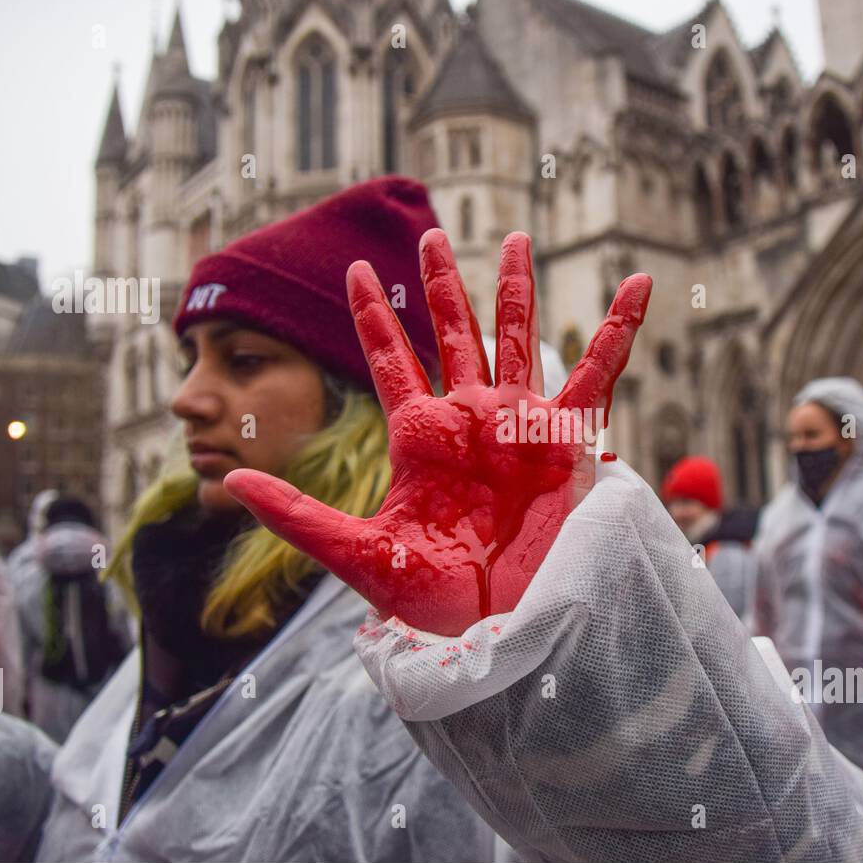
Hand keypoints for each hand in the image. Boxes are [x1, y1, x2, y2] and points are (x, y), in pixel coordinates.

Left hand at [224, 230, 650, 636]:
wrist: (498, 625)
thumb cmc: (431, 598)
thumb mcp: (356, 553)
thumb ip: (296, 514)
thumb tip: (227, 481)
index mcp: (421, 438)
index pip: (390, 360)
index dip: (372, 315)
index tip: (354, 270)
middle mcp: (469, 421)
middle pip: (453, 334)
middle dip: (443, 286)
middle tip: (431, 237)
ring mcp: (518, 425)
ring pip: (519, 338)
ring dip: (516, 289)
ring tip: (518, 238)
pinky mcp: (564, 439)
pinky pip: (595, 374)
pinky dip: (616, 330)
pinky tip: (636, 285)